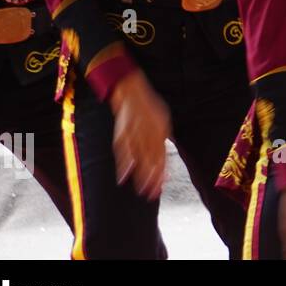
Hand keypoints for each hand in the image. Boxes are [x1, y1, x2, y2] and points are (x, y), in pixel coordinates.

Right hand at [108, 70, 170, 198]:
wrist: (131, 92)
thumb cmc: (148, 107)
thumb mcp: (162, 120)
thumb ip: (162, 137)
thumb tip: (163, 154)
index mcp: (160, 131)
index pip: (162, 155)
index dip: (162, 172)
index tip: (162, 186)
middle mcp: (149, 134)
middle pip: (152, 159)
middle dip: (153, 178)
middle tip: (153, 194)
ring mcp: (135, 134)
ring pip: (139, 158)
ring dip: (140, 175)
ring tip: (142, 190)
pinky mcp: (122, 133)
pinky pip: (123, 151)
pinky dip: (123, 164)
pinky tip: (123, 177)